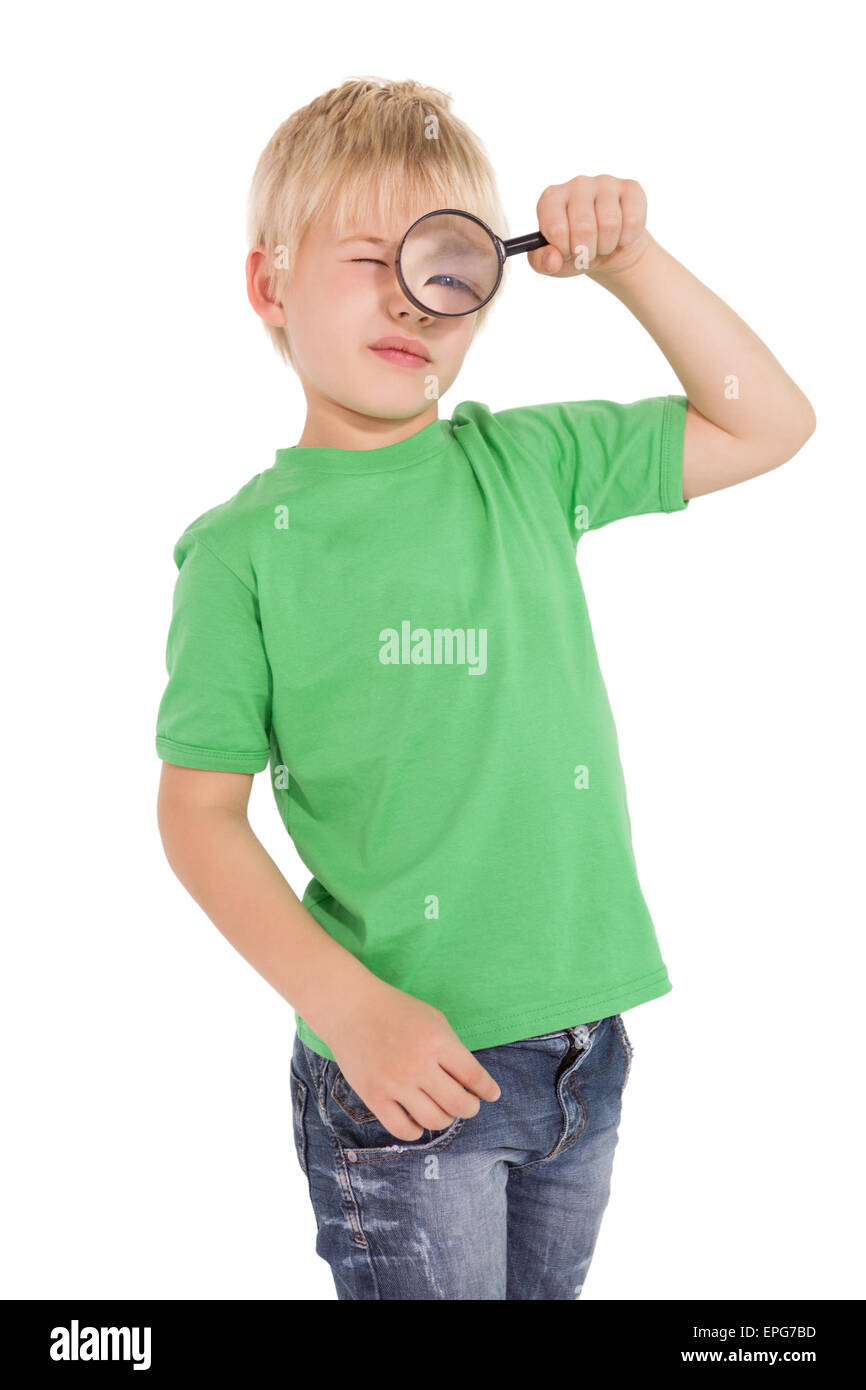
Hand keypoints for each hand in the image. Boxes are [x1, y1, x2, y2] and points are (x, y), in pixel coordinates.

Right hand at [323, 976, 501, 1141]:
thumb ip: (452, 1047)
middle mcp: (418, 1065)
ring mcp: (395, 1083)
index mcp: (437, 1041)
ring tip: (443, 1110)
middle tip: (469, 1104)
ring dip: (445, 1119)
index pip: (474, 1076)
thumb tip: (470, 1081)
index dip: (488, 1089)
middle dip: (470, 1108)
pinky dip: (416, 1131)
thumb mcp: (433, 1018)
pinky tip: (418, 1120)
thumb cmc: (396, 1010)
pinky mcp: (374, 1096)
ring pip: (434, 1120)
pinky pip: (402, 1129)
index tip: (492, 1094)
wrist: (350, 1008)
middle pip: (458, 1104)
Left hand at [529, 174, 651, 280]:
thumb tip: (553, 259)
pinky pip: (632, 220)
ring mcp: (605, 182)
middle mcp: (577, 184)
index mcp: (551, 199)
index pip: (556, 228)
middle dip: (587, 251)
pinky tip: (620, 235)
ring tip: (602, 243)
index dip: (564, 250)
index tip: (567, 251)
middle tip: (587, 251)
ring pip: (610, 224)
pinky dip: (626, 238)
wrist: (608, 250)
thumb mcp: (553, 263)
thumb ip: (542, 262)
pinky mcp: (630, 188)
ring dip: (607, 246)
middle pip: (584, 227)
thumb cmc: (575, 252)